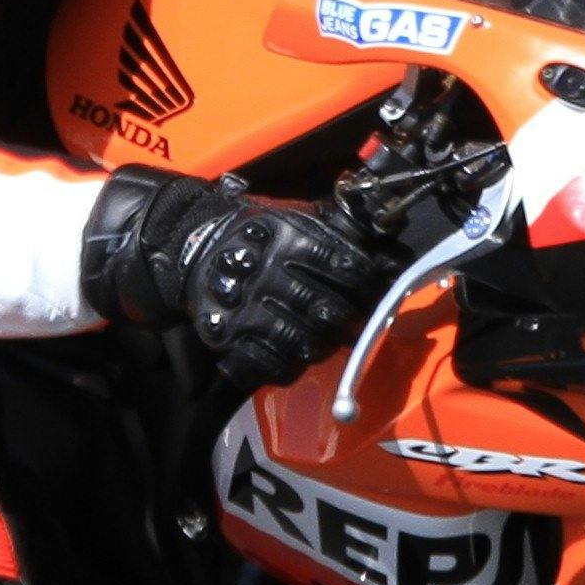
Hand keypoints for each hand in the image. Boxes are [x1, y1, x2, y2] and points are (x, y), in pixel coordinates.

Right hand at [84, 172, 394, 387]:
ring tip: (325, 341)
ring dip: (321, 347)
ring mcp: (245, 308)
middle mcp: (266, 274)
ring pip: (298, 342)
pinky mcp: (225, 336)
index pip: (341, 265)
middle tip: (357, 323)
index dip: (366, 281)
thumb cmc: (258, 233)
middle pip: (324, 311)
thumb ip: (343, 228)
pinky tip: (295, 359)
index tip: (374, 288)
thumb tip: (394, 249)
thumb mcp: (297, 216)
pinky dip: (287, 368)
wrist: (190, 244)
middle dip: (349, 322)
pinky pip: (265, 365)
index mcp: (288, 239)